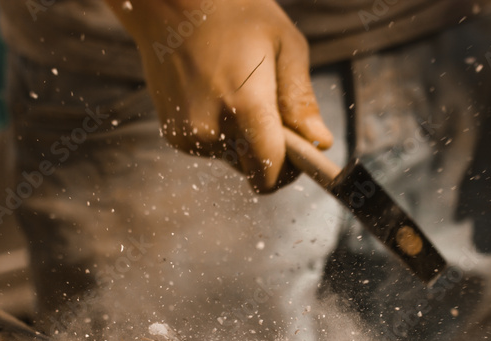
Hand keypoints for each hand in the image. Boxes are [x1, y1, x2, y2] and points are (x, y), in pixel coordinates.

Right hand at [104, 0, 332, 192]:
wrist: (170, 3)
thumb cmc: (235, 13)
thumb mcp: (284, 44)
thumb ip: (301, 100)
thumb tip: (320, 142)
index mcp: (244, 105)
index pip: (270, 172)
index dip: (290, 170)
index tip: (299, 153)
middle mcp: (212, 128)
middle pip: (254, 172)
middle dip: (270, 154)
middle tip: (272, 113)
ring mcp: (189, 135)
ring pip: (235, 161)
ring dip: (245, 141)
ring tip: (238, 92)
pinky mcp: (175, 136)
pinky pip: (214, 150)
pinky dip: (223, 133)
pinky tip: (216, 95)